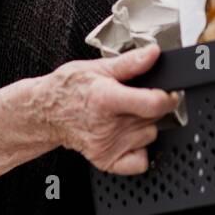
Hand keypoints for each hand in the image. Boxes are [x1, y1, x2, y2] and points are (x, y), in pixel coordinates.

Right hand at [42, 44, 179, 175]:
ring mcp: (106, 145)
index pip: (152, 104)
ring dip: (144, 124)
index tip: (168, 92)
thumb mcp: (98, 67)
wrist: (46, 112)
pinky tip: (127, 135)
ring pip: (150, 135)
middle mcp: (106, 125)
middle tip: (136, 97)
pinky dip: (139, 149)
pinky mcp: (105, 160)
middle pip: (153, 118)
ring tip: (125, 114)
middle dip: (152, 106)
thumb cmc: (69, 88)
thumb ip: (130, 63)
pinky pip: (140, 161)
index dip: (167, 97)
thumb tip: (153, 54)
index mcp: (105, 98)